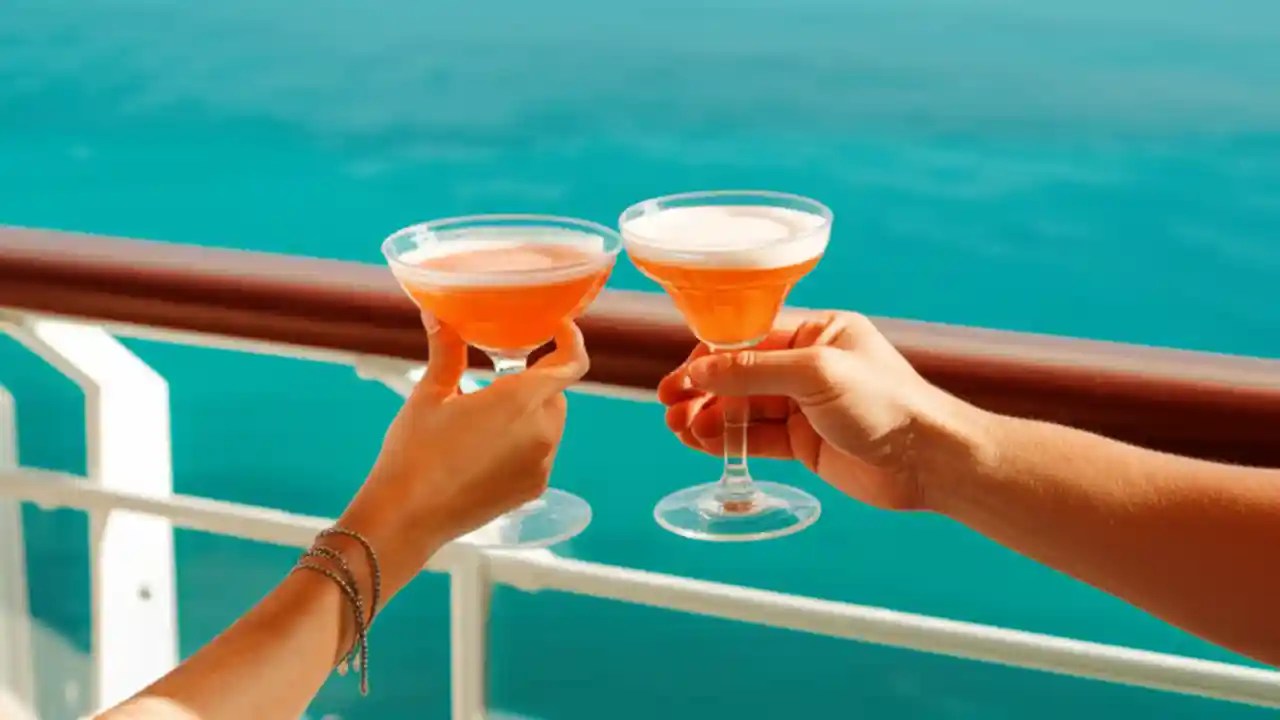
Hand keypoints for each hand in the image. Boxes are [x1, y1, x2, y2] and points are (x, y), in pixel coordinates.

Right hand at [343, 317, 587, 575]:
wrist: (407, 517)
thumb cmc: (414, 453)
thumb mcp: (429, 395)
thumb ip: (446, 352)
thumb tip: (438, 316)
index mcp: (520, 402)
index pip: (570, 365)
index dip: (571, 342)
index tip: (559, 328)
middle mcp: (541, 434)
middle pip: (555, 394)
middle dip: (534, 382)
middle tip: (499, 377)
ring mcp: (541, 466)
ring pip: (549, 425)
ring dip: (530, 413)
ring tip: (486, 416)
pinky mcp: (533, 489)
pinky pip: (541, 453)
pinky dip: (524, 442)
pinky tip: (486, 448)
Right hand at [659, 311, 982, 509]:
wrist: (930, 462)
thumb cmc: (888, 404)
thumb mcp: (816, 375)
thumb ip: (754, 370)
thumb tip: (700, 370)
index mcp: (818, 332)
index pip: (748, 338)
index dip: (709, 356)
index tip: (678, 376)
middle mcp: (809, 365)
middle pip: (740, 374)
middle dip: (702, 389)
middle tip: (668, 407)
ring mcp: (806, 406)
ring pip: (744, 408)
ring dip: (709, 416)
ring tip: (678, 429)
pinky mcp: (806, 443)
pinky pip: (756, 437)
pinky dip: (727, 440)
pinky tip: (701, 442)